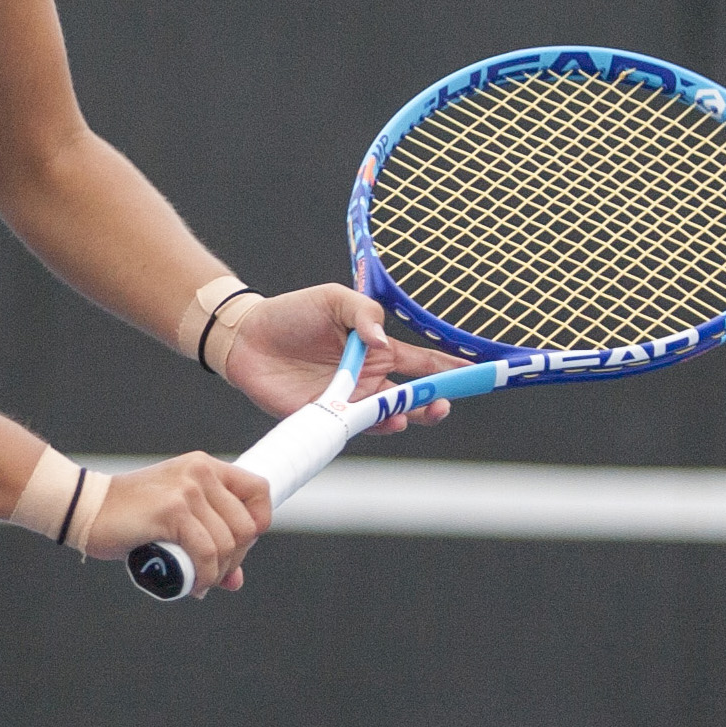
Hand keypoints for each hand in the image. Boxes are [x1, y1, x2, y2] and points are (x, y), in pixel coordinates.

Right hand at [85, 452, 272, 596]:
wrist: (85, 508)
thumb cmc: (129, 518)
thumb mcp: (175, 521)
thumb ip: (208, 541)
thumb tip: (235, 581)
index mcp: (205, 466)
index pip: (259, 491)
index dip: (258, 524)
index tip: (238, 547)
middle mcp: (201, 472)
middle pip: (247, 526)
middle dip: (235, 560)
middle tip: (212, 575)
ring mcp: (188, 489)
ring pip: (228, 544)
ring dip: (218, 573)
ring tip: (199, 582)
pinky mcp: (172, 510)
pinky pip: (207, 553)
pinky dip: (204, 577)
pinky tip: (192, 585)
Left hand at [223, 283, 464, 433]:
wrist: (246, 336)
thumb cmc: (292, 313)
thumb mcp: (333, 300)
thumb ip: (363, 315)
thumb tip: (382, 341)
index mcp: (376, 350)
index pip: (424, 362)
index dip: (451, 368)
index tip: (479, 374)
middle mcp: (368, 379)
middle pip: (413, 396)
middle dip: (435, 401)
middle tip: (444, 403)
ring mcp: (348, 400)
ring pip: (388, 415)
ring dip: (408, 416)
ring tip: (421, 410)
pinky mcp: (324, 416)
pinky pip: (355, 427)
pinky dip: (374, 425)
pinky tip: (388, 418)